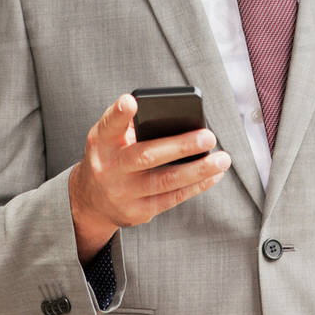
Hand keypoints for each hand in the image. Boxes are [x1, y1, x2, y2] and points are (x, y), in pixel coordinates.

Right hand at [68, 93, 230, 261]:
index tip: (131, 101)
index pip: (109, 125)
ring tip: (223, 159)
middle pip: (145, 156)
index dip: (119, 114)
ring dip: (198, 170)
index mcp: (101, 143)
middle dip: (180, 146)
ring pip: (165, 181)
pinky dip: (197, 185)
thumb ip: (132, 124)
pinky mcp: (137, 212)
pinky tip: (214, 174)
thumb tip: (176, 115)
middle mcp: (108, 169)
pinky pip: (172, 198)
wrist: (91, 200)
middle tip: (208, 136)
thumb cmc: (111, 156)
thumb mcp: (109, 137)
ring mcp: (123, 193)